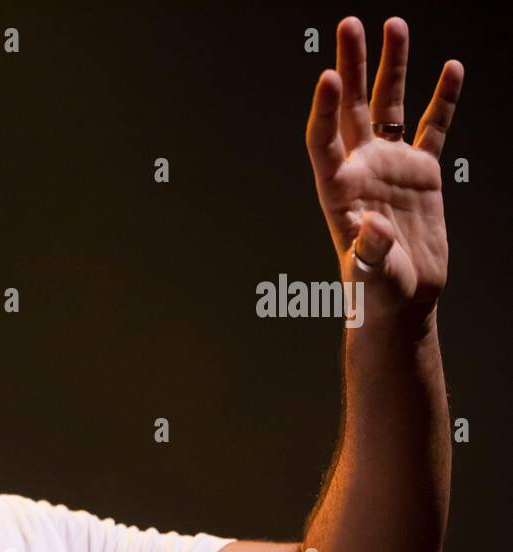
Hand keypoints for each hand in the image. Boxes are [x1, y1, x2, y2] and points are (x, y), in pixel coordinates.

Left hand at [305, 17, 463, 333]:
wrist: (403, 301)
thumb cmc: (376, 294)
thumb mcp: (370, 276)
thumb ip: (367, 252)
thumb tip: (369, 228)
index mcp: (338, 190)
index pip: (324, 139)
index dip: (324, 108)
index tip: (327, 74)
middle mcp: (360, 169)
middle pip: (352, 108)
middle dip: (352, 66)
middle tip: (350, 25)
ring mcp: (391, 166)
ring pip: (391, 106)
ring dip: (393, 67)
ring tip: (395, 25)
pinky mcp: (421, 173)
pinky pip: (433, 128)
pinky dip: (442, 100)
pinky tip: (450, 68)